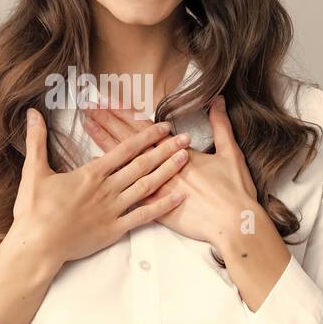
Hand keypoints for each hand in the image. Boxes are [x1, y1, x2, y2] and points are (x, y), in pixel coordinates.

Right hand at [9, 108, 192, 266]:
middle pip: (142, 164)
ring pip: (147, 186)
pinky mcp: (114, 229)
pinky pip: (143, 216)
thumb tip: (32, 113)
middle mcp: (107, 188)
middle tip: (185, 138)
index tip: (162, 127)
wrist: (37, 245)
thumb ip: (36, 140)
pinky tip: (178, 198)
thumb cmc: (34, 210)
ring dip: (168, 171)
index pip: (125, 149)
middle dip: (165, 149)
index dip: (146, 136)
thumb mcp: (34, 171)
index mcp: (91, 173)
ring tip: (185, 158)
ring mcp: (113, 209)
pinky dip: (162, 206)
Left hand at [82, 95, 259, 250]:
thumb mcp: (231, 153)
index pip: (144, 130)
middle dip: (107, 124)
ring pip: (124, 165)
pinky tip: (96, 173)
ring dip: (105, 145)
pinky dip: (112, 182)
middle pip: (128, 143)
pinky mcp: (156, 210)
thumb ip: (221, 125)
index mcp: (178, 154)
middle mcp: (162, 169)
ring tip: (87, 128)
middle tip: (88, 108)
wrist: (235, 223)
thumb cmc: (235, 190)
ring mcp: (157, 190)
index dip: (125, 116)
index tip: (107, 102)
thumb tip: (218, 101)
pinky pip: (127, 193)